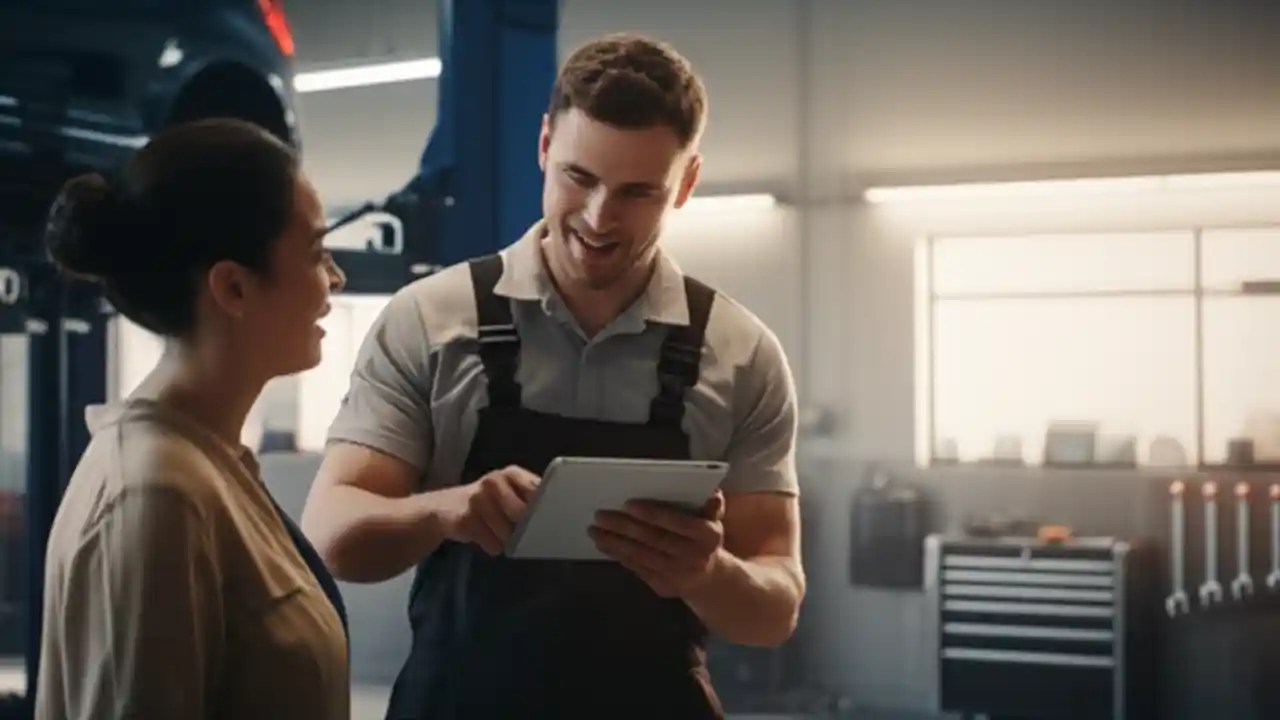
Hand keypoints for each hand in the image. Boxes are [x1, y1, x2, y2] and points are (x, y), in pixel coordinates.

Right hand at [437, 465, 539, 555]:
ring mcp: (477, 499)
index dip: (544, 507)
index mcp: (512, 474)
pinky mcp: (465, 519)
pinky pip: (493, 544)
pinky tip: (486, 537)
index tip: (548, 520)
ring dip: (507, 540)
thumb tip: (556, 516)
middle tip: (521, 530)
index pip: (537, 489)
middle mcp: (494, 481)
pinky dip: (493, 546)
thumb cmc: (490, 503)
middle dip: (525, 527)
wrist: (447, 508)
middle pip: (522, 513)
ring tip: (498, 532)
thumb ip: (531, 499)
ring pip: (507, 533)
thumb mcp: (511, 493)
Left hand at [590, 490, 725, 597]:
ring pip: (642, 556)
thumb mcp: (714, 521)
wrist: (709, 580)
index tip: (628, 504)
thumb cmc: (704, 540)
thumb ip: (711, 506)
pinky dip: (619, 556)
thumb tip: (711, 492)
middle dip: (624, 527)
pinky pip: (637, 569)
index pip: (677, 523)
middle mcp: (694, 557)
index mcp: (708, 536)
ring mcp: (678, 575)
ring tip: (595, 531)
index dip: (652, 514)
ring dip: (615, 543)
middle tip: (600, 515)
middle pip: (654, 540)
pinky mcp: (663, 587)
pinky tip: (604, 545)